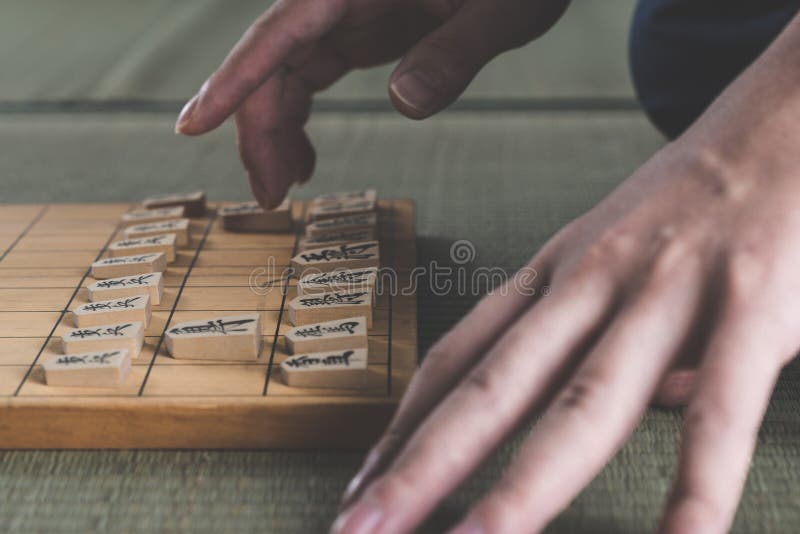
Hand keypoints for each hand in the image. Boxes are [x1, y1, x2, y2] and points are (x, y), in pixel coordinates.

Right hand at [174, 0, 569, 206]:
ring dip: (275, 129)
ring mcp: (346, 10)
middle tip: (268, 197)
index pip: (280, 33)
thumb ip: (455, 52)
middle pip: (274, 61)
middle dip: (260, 129)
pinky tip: (305, 154)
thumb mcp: (504, 8)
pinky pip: (311, 71)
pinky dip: (300, 115)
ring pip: (285, 70)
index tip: (192, 124)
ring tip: (283, 186)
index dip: (233, 81)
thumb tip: (405, 104)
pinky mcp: (359, 26)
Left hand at [331, 114, 799, 533]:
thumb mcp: (611, 251)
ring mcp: (666, 294)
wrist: (781, 117)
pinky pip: (721, 414)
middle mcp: (589, 283)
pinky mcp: (754, 305)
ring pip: (582, 405)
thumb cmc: (688, 199)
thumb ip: (589, 332)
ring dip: (522, 488)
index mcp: (550, 274)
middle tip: (359, 531)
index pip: (457, 358)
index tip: (360, 484)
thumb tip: (614, 404)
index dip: (402, 427)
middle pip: (491, 389)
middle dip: (422, 468)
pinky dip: (696, 487)